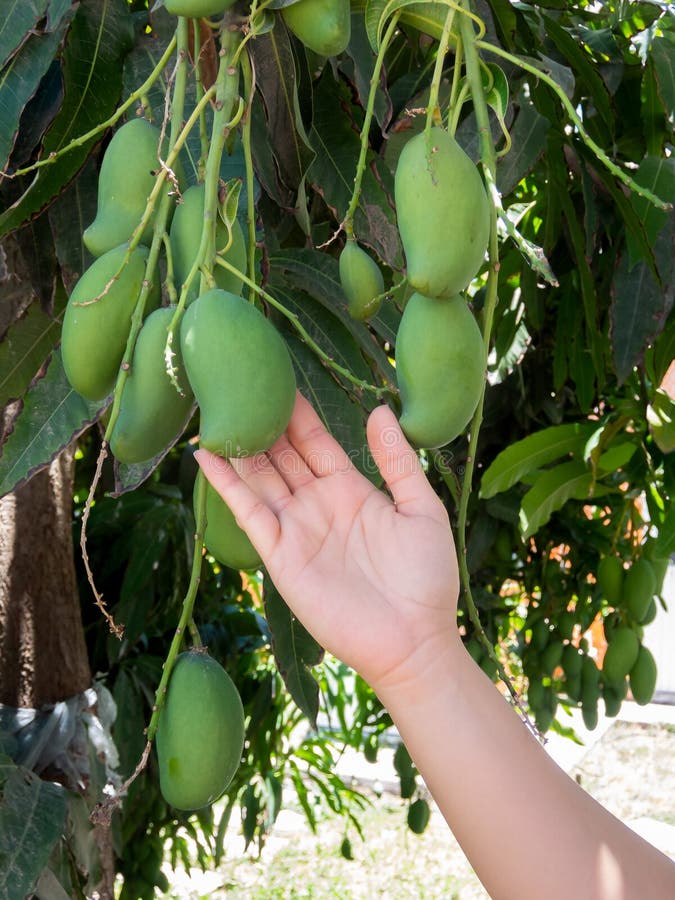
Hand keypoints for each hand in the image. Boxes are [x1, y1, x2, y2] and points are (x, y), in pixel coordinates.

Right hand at [195, 392, 459, 691]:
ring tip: (215, 409)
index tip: (279, 376)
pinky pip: (248, 512)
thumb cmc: (426, 577)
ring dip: (238, 446)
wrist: (414, 639)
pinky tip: (206, 455)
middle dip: (261, 421)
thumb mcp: (420, 508)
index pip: (316, 440)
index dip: (297, 411)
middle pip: (281, 453)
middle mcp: (317, 503)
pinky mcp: (280, 555)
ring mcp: (296, 527)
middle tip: (238, 382)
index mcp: (350, 489)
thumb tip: (378, 409)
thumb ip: (397, 461)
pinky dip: (225, 484)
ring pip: (259, 476)